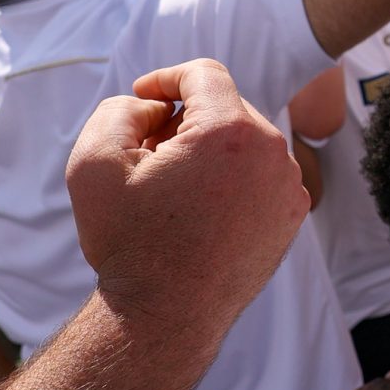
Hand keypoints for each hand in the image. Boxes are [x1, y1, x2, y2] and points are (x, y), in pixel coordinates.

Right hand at [66, 59, 306, 330]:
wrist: (168, 315)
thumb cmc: (130, 241)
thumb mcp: (96, 161)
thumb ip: (122, 109)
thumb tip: (157, 106)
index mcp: (230, 131)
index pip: (204, 74)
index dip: (168, 78)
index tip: (145, 99)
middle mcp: (272, 152)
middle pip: (226, 107)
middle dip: (186, 120)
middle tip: (150, 155)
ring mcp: (289, 185)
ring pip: (245, 141)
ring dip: (210, 150)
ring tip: (174, 189)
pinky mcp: (293, 213)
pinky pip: (261, 174)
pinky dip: (233, 178)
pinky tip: (201, 210)